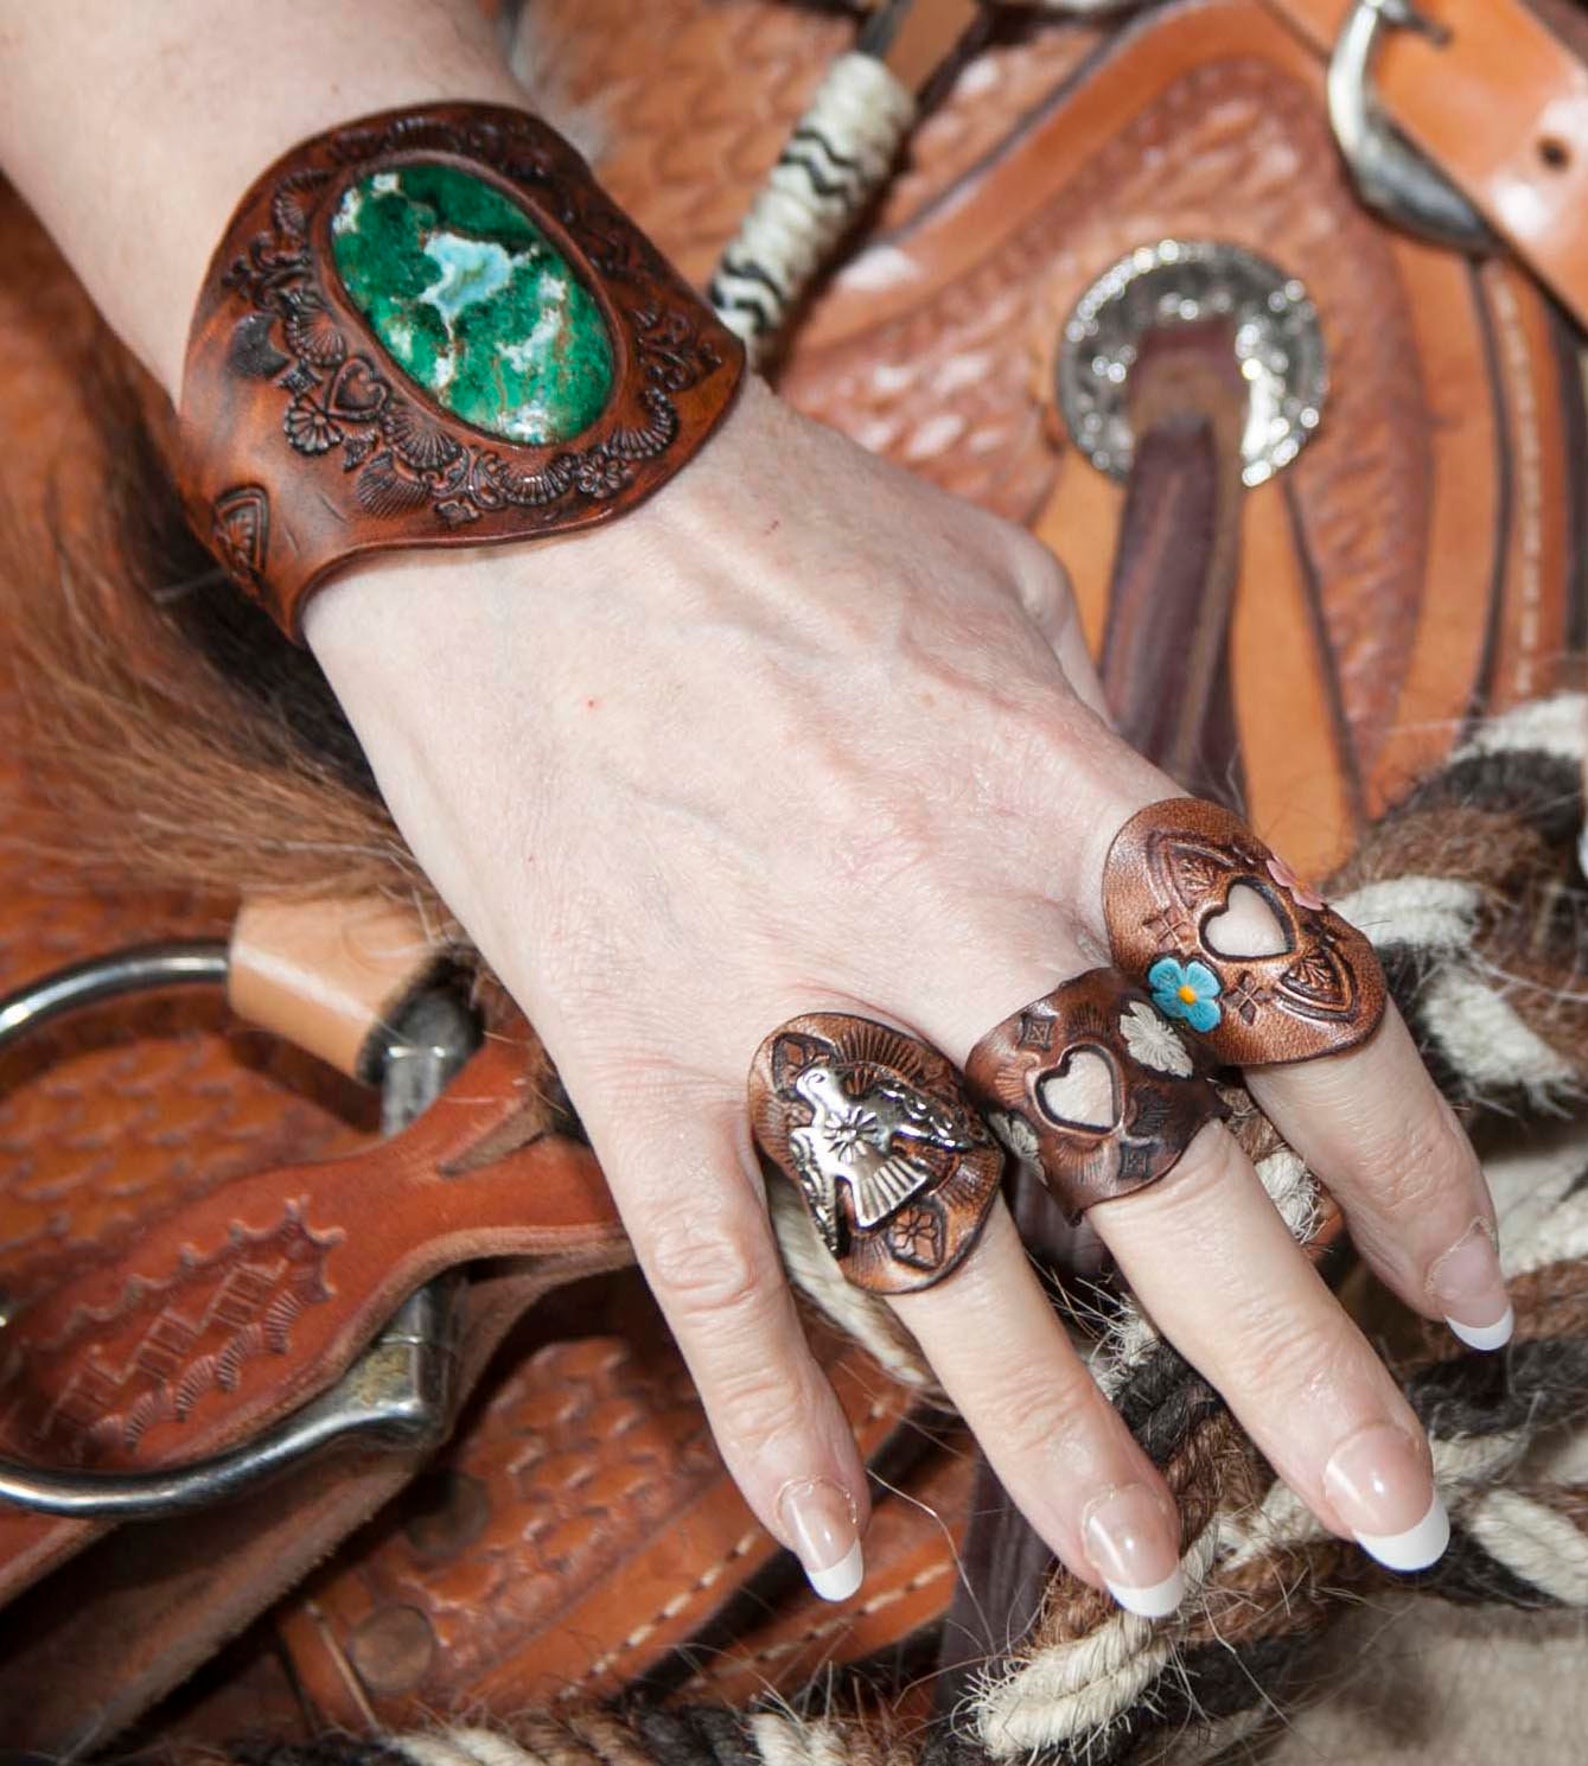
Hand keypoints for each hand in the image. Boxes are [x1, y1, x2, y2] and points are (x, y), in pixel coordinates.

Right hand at [306, 376, 1509, 1609]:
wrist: (513, 470)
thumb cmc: (760, 510)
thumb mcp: (990, 581)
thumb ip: (1089, 719)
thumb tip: (1146, 817)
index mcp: (1060, 780)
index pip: (1281, 1007)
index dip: (1400, 1160)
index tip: (1452, 1278)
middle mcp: (946, 903)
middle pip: (1157, 1171)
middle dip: (1292, 1361)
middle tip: (1383, 1501)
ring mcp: (776, 982)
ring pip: (943, 1255)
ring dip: (1049, 1432)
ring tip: (1139, 1556)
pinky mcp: (624, 1033)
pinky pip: (705, 1257)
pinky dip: (762, 1407)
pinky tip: (819, 1534)